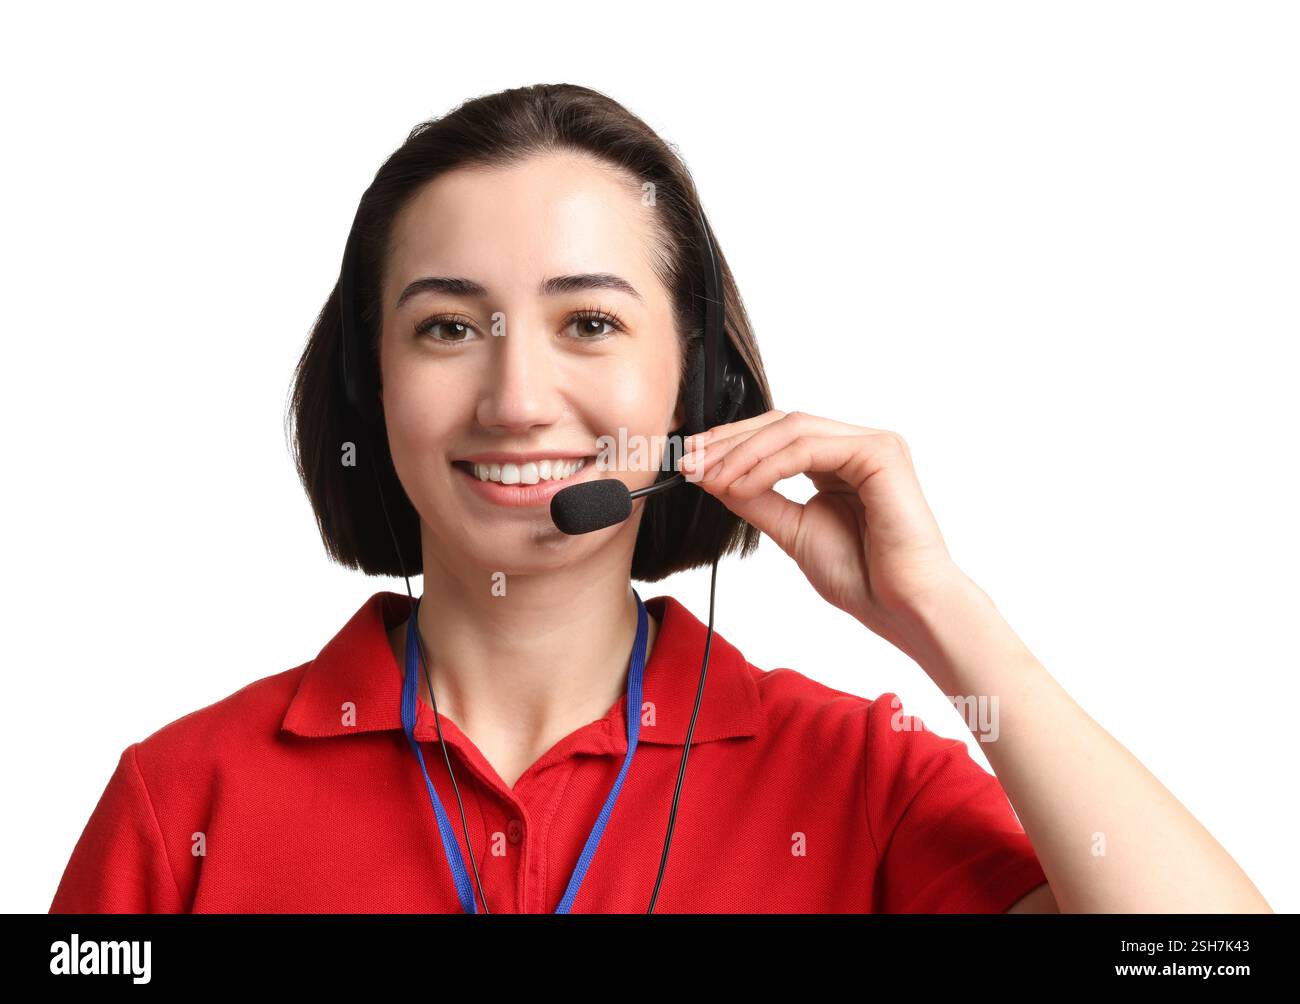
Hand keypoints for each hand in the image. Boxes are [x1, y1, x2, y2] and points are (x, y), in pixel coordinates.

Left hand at [681, 410, 971, 648]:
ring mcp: (872, 444)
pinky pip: (811, 447)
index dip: (729, 444)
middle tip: (688, 460)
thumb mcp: (791, 530)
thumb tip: (710, 475)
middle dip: (728, 441)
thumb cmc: (862, 576)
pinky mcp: (881, 452)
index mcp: (838, 462)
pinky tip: (741, 485)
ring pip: (793, 428)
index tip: (688, 462)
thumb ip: (756, 499)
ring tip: (709, 477)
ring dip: (742, 451)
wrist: (902, 607)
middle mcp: (855, 446)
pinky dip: (769, 464)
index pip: (776, 436)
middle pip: (780, 423)